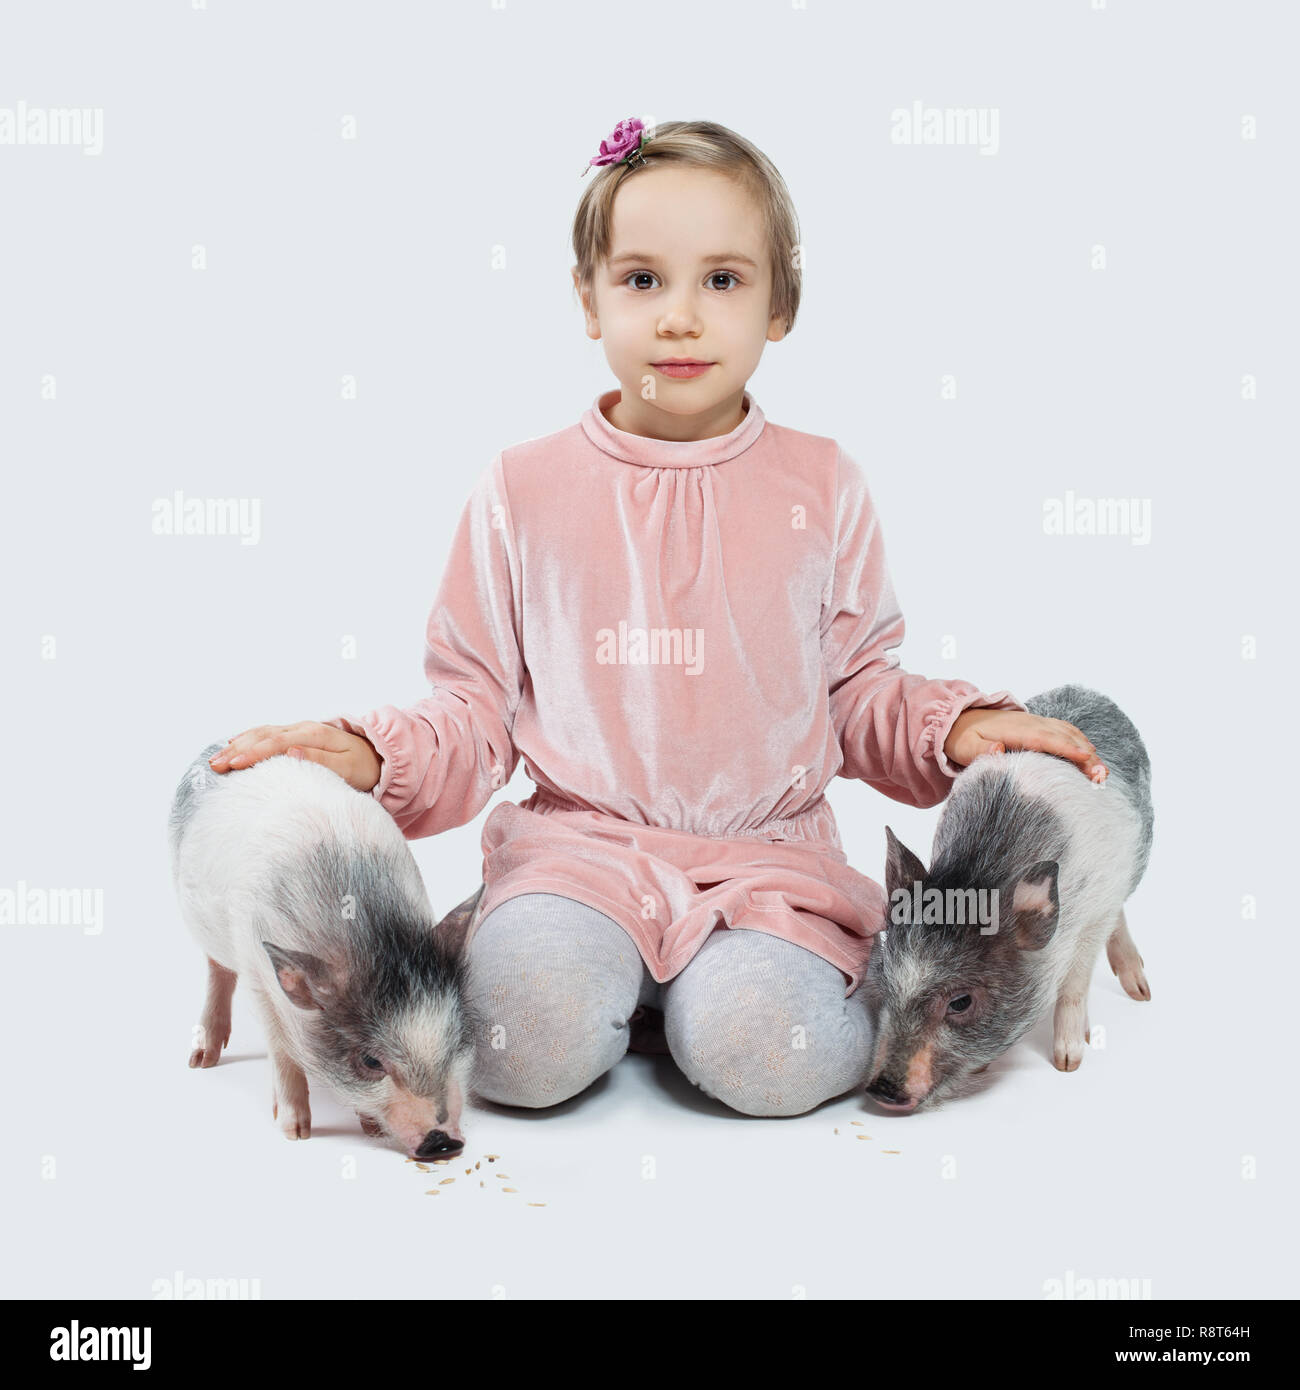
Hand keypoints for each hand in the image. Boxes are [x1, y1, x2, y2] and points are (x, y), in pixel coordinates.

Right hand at [208, 721, 382, 792]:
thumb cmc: (362, 765)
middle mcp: (303, 729)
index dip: (255, 753)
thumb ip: (319, 759)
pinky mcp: (295, 735)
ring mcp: (297, 730)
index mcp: (314, 735)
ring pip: (261, 733)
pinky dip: (247, 738)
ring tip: (217, 759)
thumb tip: (291, 752)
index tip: (235, 765)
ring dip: (238, 744)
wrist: (375, 755)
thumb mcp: (347, 766)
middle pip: (263, 736)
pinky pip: (266, 734)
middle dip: (237, 750)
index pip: (278, 742)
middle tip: (215, 765)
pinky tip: (233, 745)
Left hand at [943, 708, 1106, 780]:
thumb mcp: (965, 747)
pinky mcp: (1037, 725)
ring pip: (1068, 733)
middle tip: (1102, 777)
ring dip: (1087, 749)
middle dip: (1086, 755)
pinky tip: (1089, 754)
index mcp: (1016, 731)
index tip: (1087, 759)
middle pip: (1064, 737)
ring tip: (1102, 772)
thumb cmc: (963, 737)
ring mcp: (1035, 722)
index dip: (1067, 749)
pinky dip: (1079, 740)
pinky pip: (1064, 730)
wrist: (959, 717)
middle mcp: (1030, 723)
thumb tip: (999, 749)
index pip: (1046, 739)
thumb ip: (981, 751)